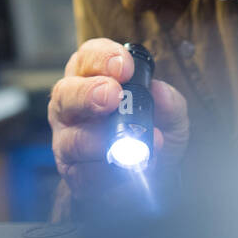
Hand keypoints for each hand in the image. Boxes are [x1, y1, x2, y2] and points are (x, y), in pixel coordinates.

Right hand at [48, 38, 189, 204]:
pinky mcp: (73, 173)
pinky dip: (108, 172)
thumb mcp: (170, 116)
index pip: (88, 57)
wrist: (145, 180)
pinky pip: (84, 173)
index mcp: (92, 76)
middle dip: (89, 93)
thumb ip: (170, 103)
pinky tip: (128, 169)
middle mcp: (71, 105)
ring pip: (72, 138)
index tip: (126, 67)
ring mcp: (67, 139)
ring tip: (130, 143)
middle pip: (66, 92)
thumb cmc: (150, 132)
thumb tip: (161, 92)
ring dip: (101, 140)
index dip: (104, 58)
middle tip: (112, 96)